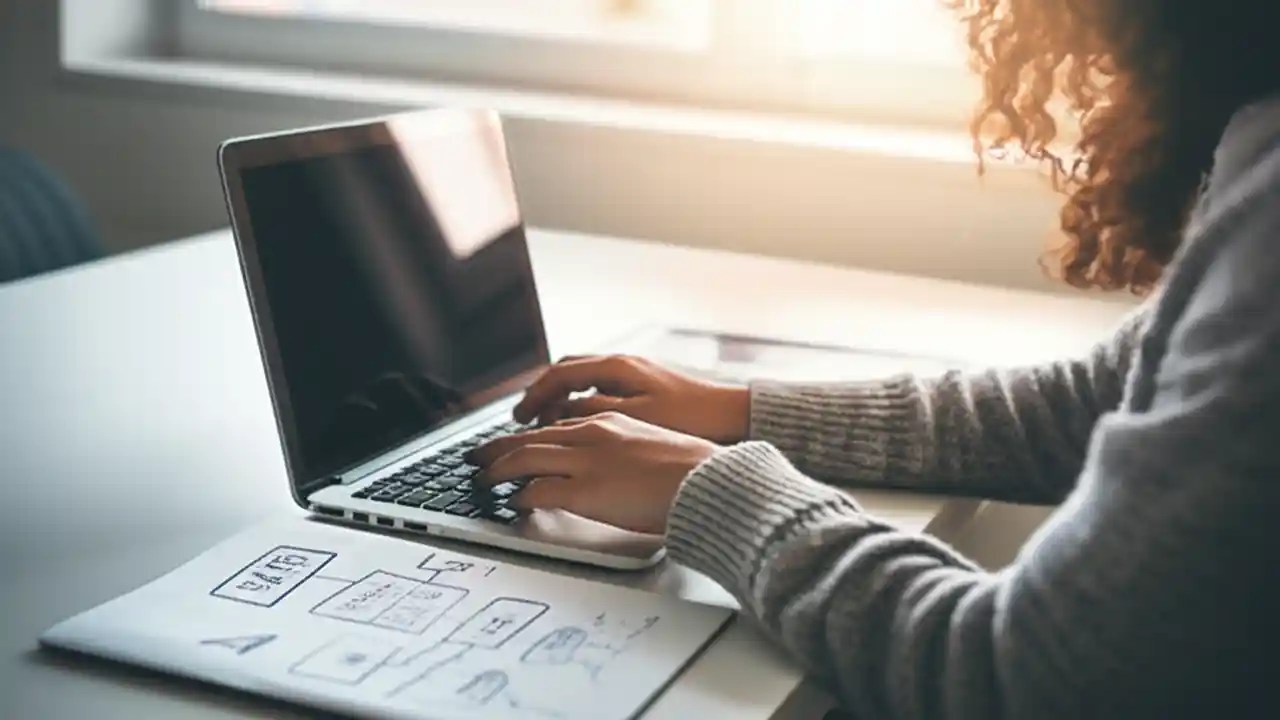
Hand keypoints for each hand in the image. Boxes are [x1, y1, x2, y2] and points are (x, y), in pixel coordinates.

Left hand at [468, 412, 717, 533]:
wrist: (707, 482)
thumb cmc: (690, 471)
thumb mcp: (649, 446)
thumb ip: (619, 451)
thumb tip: (604, 470)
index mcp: (609, 421)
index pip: (554, 424)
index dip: (526, 435)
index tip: (511, 442)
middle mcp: (592, 434)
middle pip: (529, 437)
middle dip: (497, 448)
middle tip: (478, 457)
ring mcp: (586, 461)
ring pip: (524, 458)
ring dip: (497, 470)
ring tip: (483, 479)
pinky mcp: (585, 490)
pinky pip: (537, 491)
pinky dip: (519, 496)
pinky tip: (513, 503)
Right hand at [514, 355, 749, 443]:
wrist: (737, 416)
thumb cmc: (692, 417)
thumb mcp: (634, 419)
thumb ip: (592, 415)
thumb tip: (557, 417)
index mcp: (618, 367)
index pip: (560, 374)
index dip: (534, 396)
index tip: (519, 417)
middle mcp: (625, 365)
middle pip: (569, 373)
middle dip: (543, 396)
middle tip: (526, 421)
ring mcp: (636, 375)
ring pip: (585, 382)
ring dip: (563, 401)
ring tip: (551, 427)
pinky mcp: (647, 389)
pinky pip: (602, 391)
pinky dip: (585, 405)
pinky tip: (586, 428)